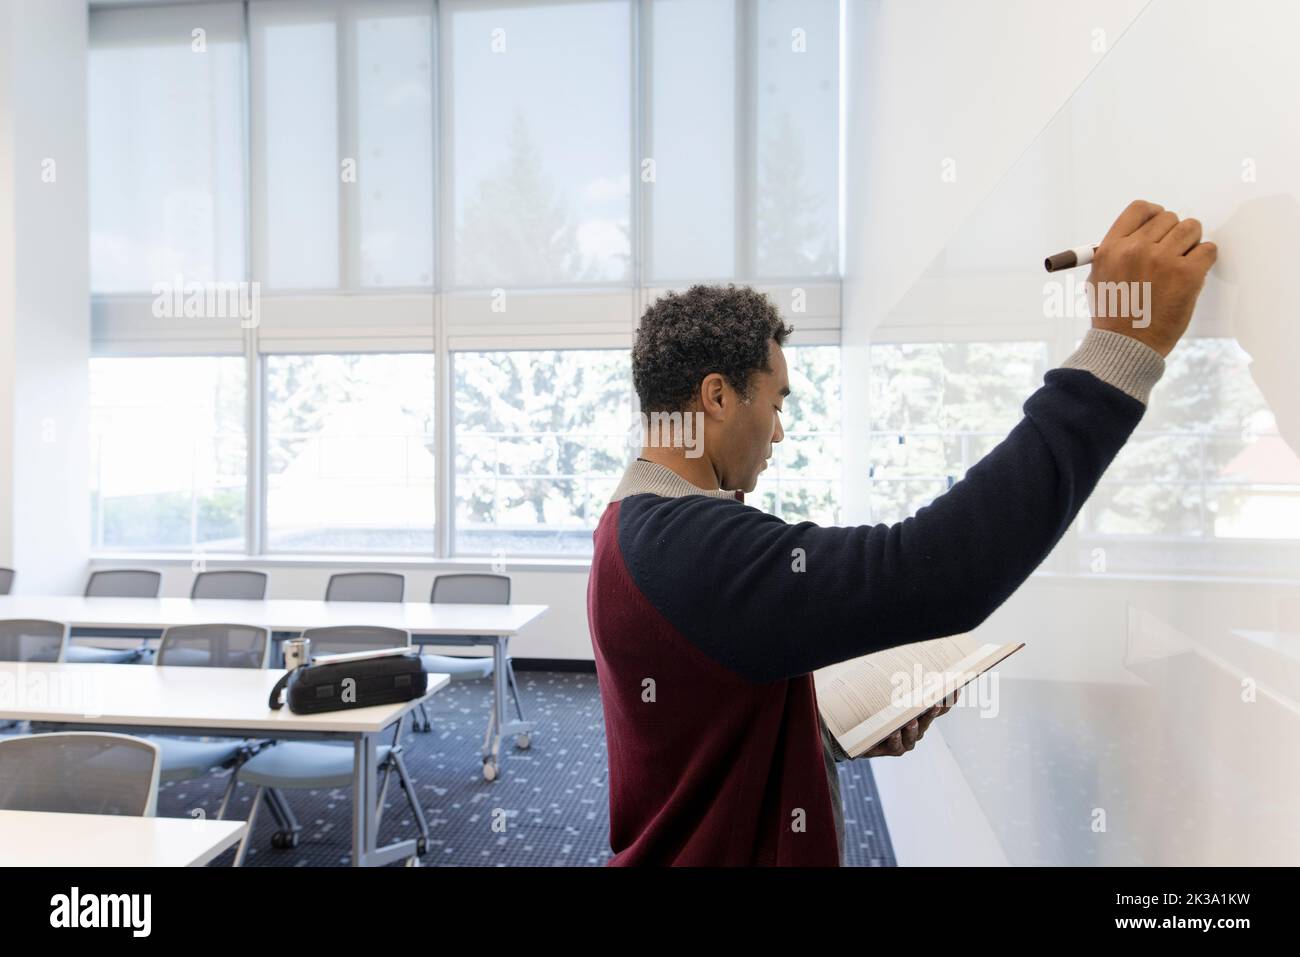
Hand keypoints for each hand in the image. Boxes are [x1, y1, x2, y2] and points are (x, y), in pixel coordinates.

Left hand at [862, 689, 959, 757]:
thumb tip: (904, 658)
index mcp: (920, 713)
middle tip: (934, 705)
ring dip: (914, 728)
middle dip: (932, 713)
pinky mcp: (891, 749)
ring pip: (914, 735)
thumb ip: (899, 682)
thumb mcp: (888, 693)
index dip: (949, 699)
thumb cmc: (877, 709)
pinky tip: (893, 732)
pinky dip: (895, 739)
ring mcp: (905, 740)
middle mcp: (917, 728)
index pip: (940, 707)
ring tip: (911, 721)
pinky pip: (895, 746)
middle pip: (928, 720)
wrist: (857, 731)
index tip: (955, 687)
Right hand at [1087, 199, 1216, 356]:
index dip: (1155, 214)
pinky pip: (1208, 250)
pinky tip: (1193, 274)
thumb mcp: (1099, 279)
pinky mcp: (1187, 274)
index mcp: (1111, 248)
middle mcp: (1135, 249)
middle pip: (1169, 218)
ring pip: (1192, 229)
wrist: (1126, 346)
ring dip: (1191, 244)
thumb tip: (1141, 234)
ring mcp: (1162, 260)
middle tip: (1172, 254)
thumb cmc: (1113, 317)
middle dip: (1174, 234)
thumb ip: (1117, 253)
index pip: (1140, 209)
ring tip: (1182, 264)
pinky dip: (1204, 259)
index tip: (1160, 225)